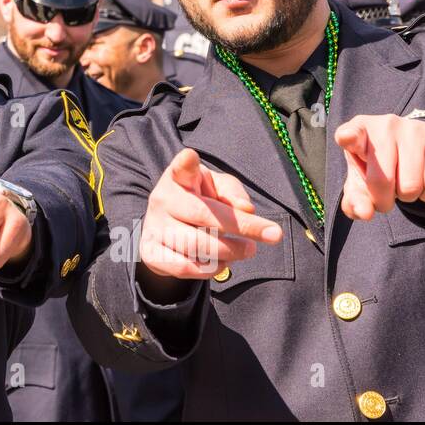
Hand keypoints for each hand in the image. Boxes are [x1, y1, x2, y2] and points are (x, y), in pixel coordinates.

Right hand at [139, 148, 283, 280]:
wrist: (166, 230)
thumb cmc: (199, 202)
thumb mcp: (217, 188)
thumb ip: (233, 192)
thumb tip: (246, 210)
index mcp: (178, 179)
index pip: (180, 169)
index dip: (185, 163)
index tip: (190, 156)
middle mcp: (162, 200)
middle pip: (202, 213)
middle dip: (242, 226)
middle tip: (273, 235)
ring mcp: (154, 227)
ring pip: (196, 245)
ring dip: (231, 251)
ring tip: (249, 249)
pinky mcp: (151, 253)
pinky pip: (185, 267)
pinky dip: (210, 269)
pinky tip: (223, 263)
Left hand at [336, 114, 424, 220]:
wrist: (417, 147)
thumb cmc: (380, 165)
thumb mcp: (362, 182)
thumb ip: (356, 201)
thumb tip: (365, 213)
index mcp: (358, 131)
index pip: (349, 133)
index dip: (347, 137)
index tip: (346, 138)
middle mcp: (385, 125)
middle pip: (381, 181)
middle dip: (384, 200)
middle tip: (387, 193)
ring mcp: (414, 128)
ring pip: (411, 185)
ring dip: (408, 197)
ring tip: (405, 183)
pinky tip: (424, 183)